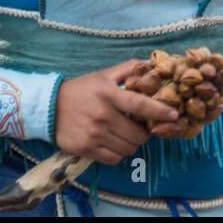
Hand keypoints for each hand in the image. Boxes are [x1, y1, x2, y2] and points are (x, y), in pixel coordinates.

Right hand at [52, 60, 178, 164]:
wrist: (49, 107)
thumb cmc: (81, 90)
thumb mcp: (103, 75)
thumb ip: (128, 68)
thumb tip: (150, 63)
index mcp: (109, 95)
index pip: (139, 104)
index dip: (159, 110)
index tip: (173, 115)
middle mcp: (103, 116)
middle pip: (137, 134)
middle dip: (144, 133)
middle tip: (140, 127)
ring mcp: (94, 134)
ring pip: (128, 149)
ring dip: (132, 144)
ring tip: (126, 134)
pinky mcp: (86, 149)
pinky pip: (114, 158)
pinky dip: (118, 153)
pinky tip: (114, 143)